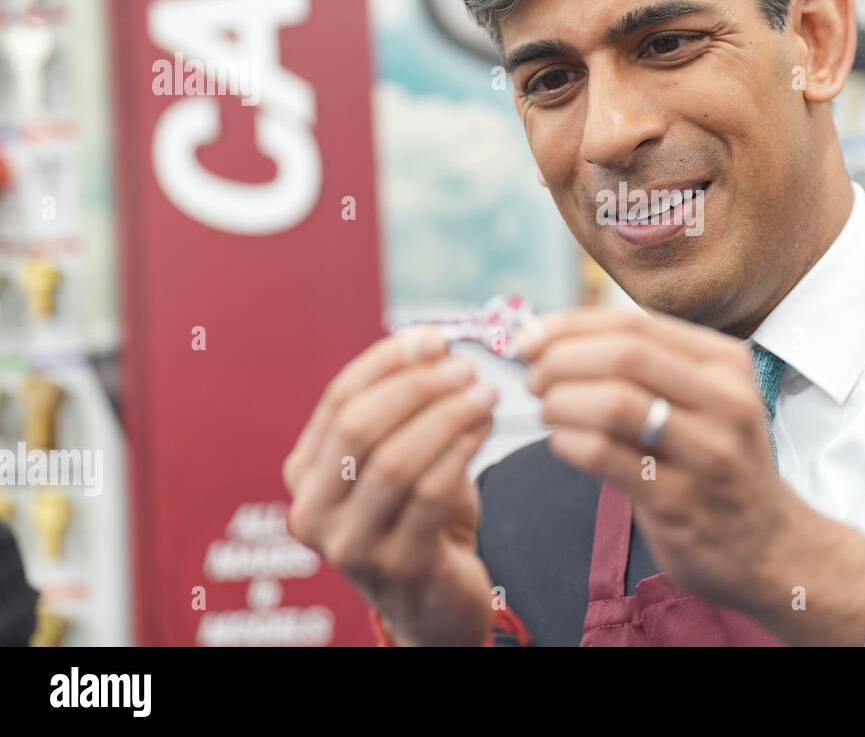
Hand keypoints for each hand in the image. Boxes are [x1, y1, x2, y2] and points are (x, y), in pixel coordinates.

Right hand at [283, 326, 497, 645]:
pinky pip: (430, 492)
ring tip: (484, 393)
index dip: (387, 362)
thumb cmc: (421, 520)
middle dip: (418, 386)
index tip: (433, 337)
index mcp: (304, 475)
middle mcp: (313, 512)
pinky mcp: (398, 566)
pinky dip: (462, 449)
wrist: (437, 602)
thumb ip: (407, 410)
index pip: (339, 400)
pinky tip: (485, 427)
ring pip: (396, 460)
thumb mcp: (402, 460)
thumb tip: (432, 344)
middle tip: (466, 367)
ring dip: (447, 415)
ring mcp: (351, 545)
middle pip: (360, 427)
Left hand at [517, 308, 864, 644]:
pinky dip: (567, 443)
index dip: (570, 325)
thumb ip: (648, 365)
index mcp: (726, 363)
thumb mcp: (707, 399)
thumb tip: (553, 337)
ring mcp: (706, 453)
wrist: (771, 547)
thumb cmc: (718, 463)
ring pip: (614, 402)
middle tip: (533, 379)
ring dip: (560, 401)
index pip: (634, 324)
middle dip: (561, 360)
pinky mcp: (679, 501)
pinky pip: (604, 456)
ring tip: (547, 412)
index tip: (528, 338)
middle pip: (624, 354)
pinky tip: (562, 444)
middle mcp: (724, 401)